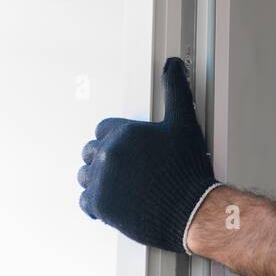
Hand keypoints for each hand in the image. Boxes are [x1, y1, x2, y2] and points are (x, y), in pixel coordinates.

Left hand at [78, 58, 221, 253]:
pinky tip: (112, 201)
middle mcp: (109, 154)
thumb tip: (173, 66)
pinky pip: (85, 201)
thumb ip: (175, 90)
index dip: (114, 138)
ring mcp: (102, 181)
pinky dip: (95, 203)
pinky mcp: (100, 205)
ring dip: (97, 179)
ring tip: (116, 184)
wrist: (190, 210)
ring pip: (85, 176)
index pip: (103, 130)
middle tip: (123, 168)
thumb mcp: (184, 123)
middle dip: (104, 158)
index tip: (125, 148)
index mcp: (123, 132)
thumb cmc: (188, 171)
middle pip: (91, 152)